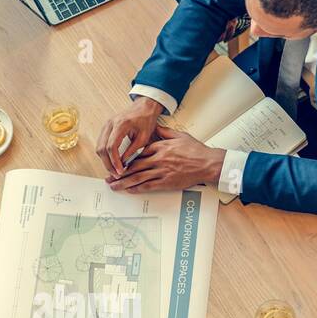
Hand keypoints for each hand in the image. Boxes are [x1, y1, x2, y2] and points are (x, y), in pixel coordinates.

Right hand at [96, 96, 163, 176]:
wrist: (144, 107)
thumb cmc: (146, 119)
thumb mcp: (143, 137)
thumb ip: (132, 150)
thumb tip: (123, 164)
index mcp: (120, 124)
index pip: (111, 146)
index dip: (114, 161)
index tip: (120, 171)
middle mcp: (110, 124)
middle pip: (102, 148)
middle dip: (108, 164)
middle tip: (116, 174)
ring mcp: (106, 125)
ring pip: (99, 147)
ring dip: (105, 160)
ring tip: (114, 170)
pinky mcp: (106, 128)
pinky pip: (101, 144)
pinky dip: (105, 155)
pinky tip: (112, 162)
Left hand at [106, 125, 224, 192]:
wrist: (207, 163)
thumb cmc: (196, 150)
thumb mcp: (179, 135)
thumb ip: (165, 132)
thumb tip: (155, 127)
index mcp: (160, 147)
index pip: (138, 153)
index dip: (125, 158)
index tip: (117, 162)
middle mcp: (158, 159)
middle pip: (133, 166)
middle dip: (119, 172)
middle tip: (109, 177)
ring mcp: (161, 172)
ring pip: (137, 178)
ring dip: (123, 183)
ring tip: (113, 186)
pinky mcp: (166, 182)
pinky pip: (148, 186)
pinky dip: (136, 188)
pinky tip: (129, 190)